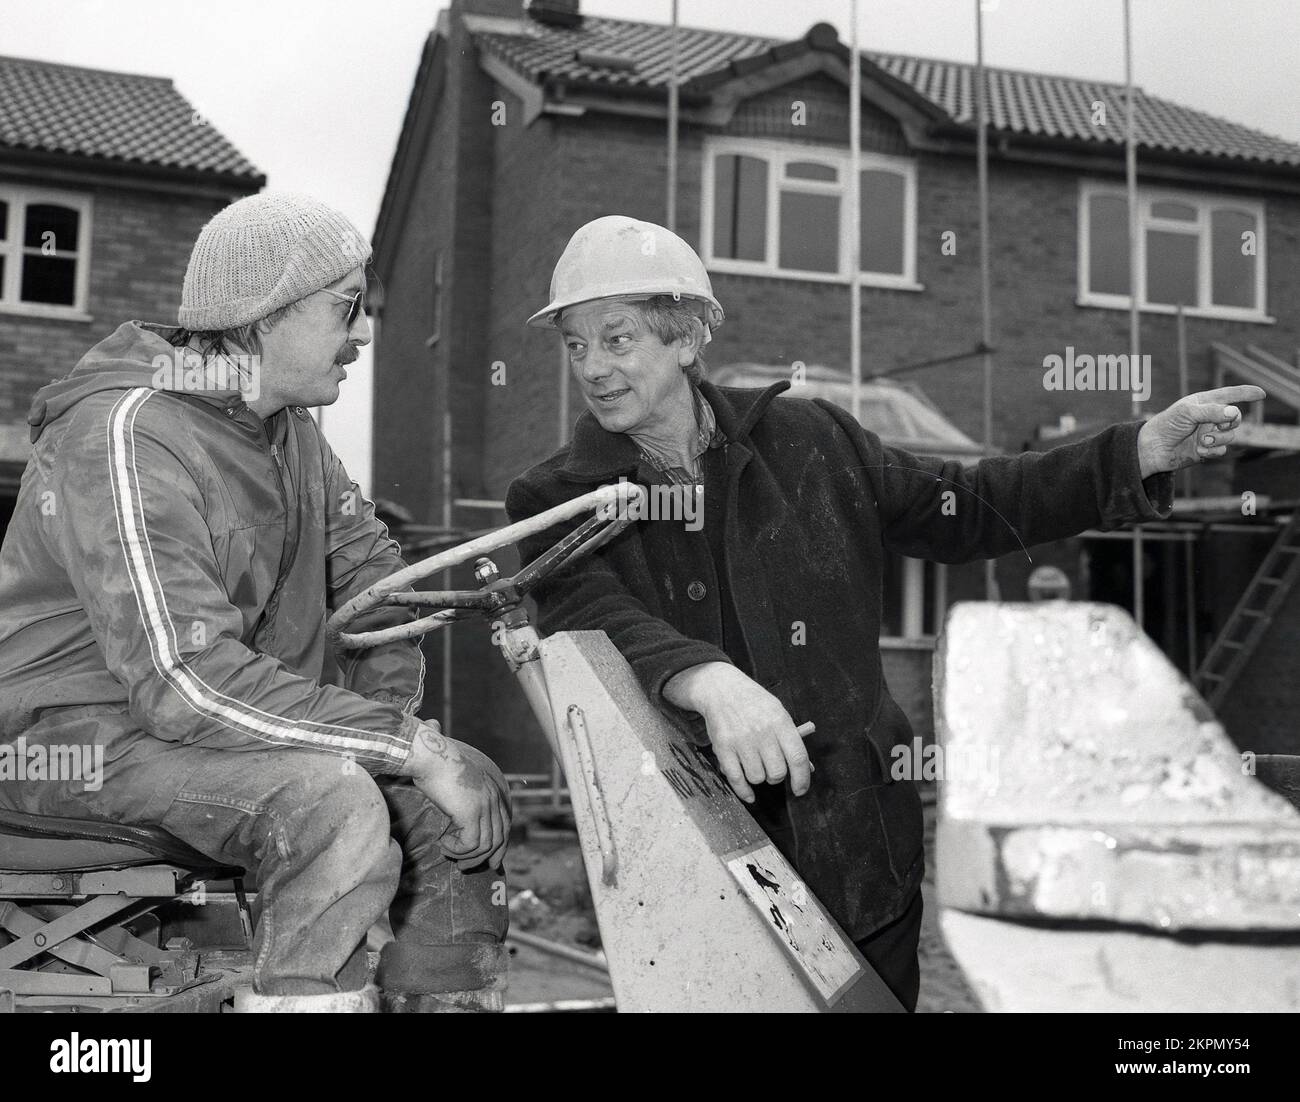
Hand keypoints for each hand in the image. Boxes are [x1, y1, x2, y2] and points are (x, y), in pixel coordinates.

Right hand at [399, 720, 510, 868]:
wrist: (427, 754)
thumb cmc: (433, 760)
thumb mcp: (451, 773)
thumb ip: (454, 776)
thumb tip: (437, 736)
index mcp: (490, 789)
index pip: (505, 823)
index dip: (499, 843)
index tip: (491, 860)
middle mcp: (492, 797)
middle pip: (500, 836)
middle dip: (486, 857)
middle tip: (466, 867)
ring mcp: (484, 806)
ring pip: (485, 845)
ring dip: (466, 856)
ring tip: (449, 854)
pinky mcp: (471, 814)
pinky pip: (471, 844)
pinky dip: (457, 850)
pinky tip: (444, 845)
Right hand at [664, 662, 811, 802]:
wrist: (721, 689)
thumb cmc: (753, 703)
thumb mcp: (777, 713)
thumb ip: (791, 740)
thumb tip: (808, 769)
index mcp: (779, 721)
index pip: (797, 757)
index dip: (802, 779)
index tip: (801, 790)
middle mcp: (761, 731)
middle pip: (777, 772)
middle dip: (776, 776)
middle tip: (772, 768)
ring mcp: (741, 740)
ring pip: (757, 778)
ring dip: (758, 777)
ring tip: (754, 763)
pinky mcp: (723, 748)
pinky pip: (736, 779)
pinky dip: (744, 791)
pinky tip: (749, 793)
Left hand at [1137, 384, 1265, 476]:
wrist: (1152, 449)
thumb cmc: (1166, 425)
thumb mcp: (1188, 412)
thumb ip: (1212, 411)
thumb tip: (1235, 412)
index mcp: (1204, 402)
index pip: (1229, 395)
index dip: (1245, 393)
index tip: (1261, 393)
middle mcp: (1209, 417)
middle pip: (1235, 418)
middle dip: (1231, 422)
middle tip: (1217, 427)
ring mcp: (1208, 434)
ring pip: (1230, 435)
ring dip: (1219, 438)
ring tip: (1203, 440)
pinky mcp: (1206, 449)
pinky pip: (1222, 449)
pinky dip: (1213, 450)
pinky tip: (1199, 450)